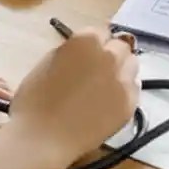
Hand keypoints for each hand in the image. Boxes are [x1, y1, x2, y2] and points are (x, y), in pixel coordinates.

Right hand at [7, 27, 138, 164]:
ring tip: (105, 86)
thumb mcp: (48, 61)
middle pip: (120, 46)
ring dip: (121, 69)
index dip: (93, 43)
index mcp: (87, 40)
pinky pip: (134, 89)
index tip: (86, 55)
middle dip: (110, 54)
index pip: (100, 31)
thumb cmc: (34, 99)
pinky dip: (124, 91)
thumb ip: (71, 51)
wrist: (42, 137)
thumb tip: (84, 53)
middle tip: (96, 70)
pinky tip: (108, 102)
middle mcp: (110, 56)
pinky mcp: (130, 104)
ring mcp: (123, 80)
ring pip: (132, 65)